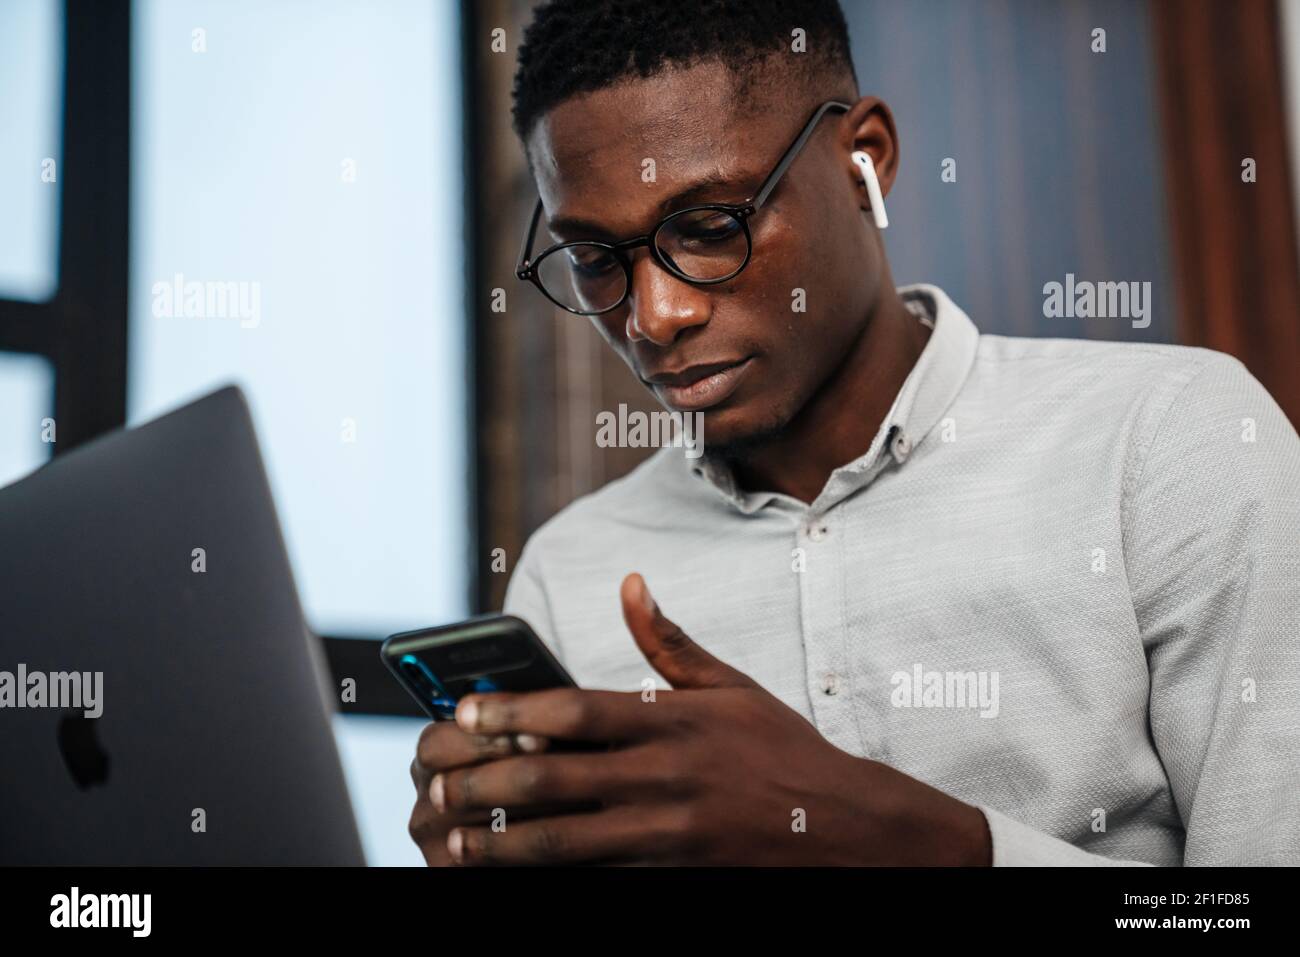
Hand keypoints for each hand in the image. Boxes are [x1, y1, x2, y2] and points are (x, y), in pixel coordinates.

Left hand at [430, 574, 991, 865]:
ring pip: (564, 843)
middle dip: (485, 782)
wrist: (844, 829)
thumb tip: (630, 584)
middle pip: (555, 779)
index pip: (576, 711)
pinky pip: (596, 878)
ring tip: (450, 837)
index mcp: (674, 721)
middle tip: (434, 780)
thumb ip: (670, 641)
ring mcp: (669, 835)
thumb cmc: (780, 749)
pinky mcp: (673, 875)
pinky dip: (546, 876)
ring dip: (498, 842)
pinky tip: (507, 874)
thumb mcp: (731, 687)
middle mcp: (665, 777)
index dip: (512, 711)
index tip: (462, 709)